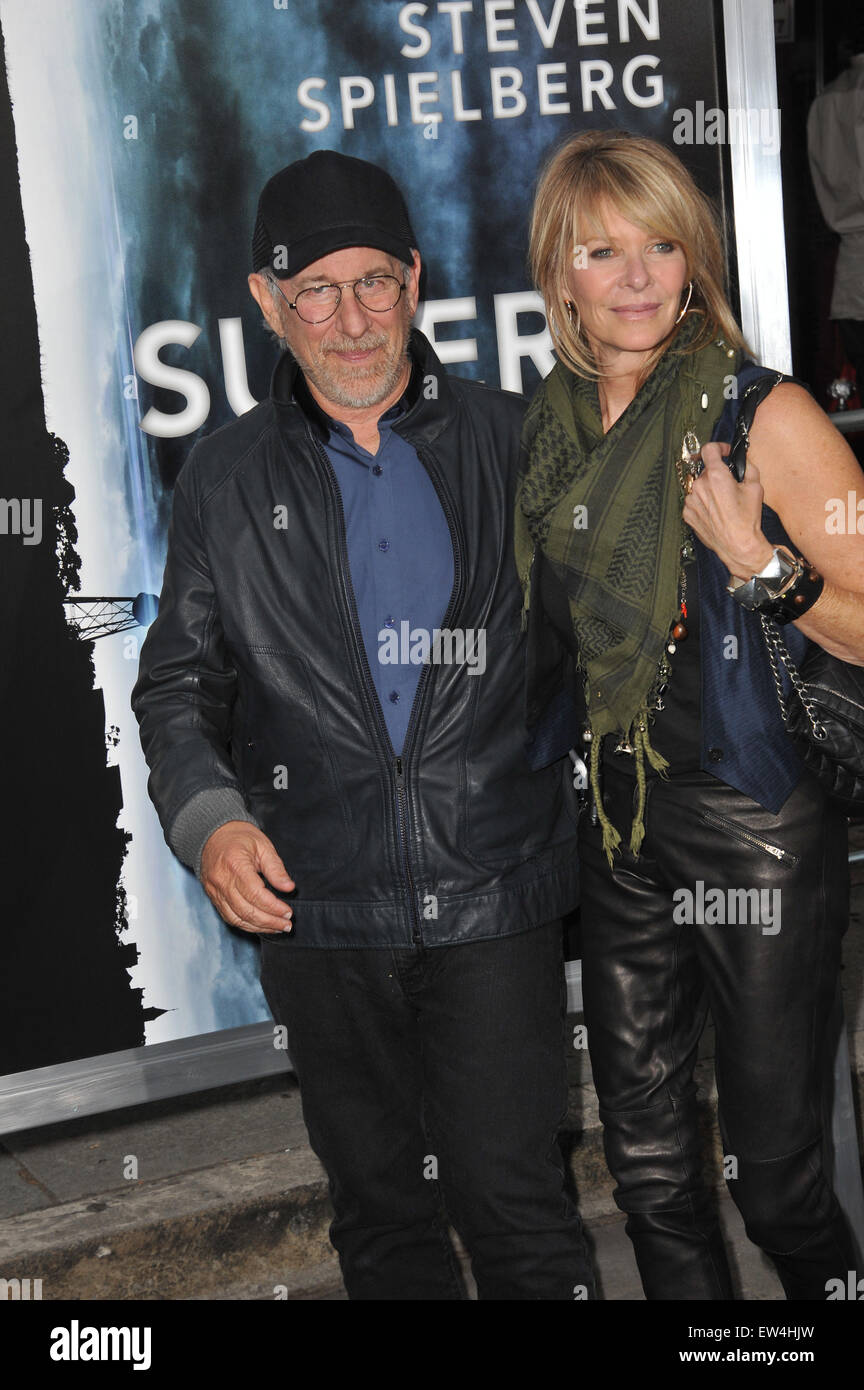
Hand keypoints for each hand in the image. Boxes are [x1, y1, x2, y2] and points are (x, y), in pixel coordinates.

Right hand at [200, 821, 294, 933]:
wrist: (212, 834)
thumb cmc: (239, 837)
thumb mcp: (263, 846)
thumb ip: (276, 869)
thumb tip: (289, 888)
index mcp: (235, 865)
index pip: (255, 894)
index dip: (274, 907)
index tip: (288, 913)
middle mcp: (221, 881)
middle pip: (246, 910)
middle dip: (269, 921)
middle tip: (286, 925)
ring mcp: (215, 891)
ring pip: (237, 918)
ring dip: (259, 927)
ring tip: (277, 928)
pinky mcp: (213, 897)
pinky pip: (229, 917)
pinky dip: (246, 924)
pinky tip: (261, 925)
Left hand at [682, 441, 773, 580]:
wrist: (738, 545)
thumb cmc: (746, 520)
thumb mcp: (755, 487)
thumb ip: (748, 467)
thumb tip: (742, 459)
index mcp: (716, 476)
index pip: (709, 449)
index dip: (718, 448)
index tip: (723, 452)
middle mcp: (700, 486)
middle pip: (706, 470)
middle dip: (718, 474)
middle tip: (730, 486)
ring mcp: (691, 501)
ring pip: (699, 486)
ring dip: (709, 489)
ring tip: (723, 503)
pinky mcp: (687, 513)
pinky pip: (694, 501)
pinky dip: (703, 502)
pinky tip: (715, 512)